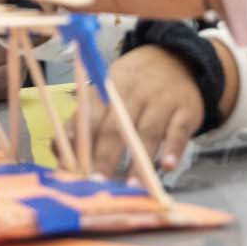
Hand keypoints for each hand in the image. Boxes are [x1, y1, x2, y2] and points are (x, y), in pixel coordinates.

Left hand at [69, 45, 202, 176]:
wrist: (177, 58)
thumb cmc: (132, 86)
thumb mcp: (106, 93)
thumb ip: (83, 123)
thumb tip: (60, 155)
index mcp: (106, 89)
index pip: (88, 117)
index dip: (79, 144)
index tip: (71, 170)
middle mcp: (132, 93)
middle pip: (115, 127)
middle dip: (104, 157)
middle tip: (98, 184)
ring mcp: (160, 101)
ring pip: (147, 132)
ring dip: (138, 161)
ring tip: (131, 187)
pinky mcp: (185, 110)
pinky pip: (178, 130)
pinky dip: (173, 149)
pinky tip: (168, 166)